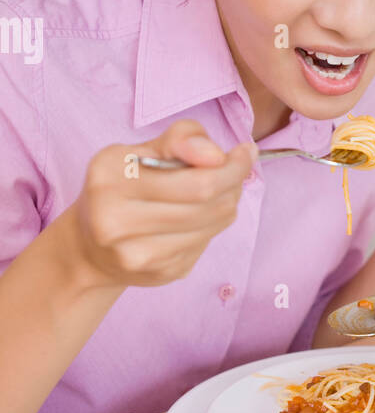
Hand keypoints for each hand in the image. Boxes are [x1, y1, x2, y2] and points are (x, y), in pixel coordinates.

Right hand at [72, 120, 254, 287]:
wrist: (91, 247)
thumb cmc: (120, 187)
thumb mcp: (137, 150)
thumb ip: (179, 139)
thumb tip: (216, 154)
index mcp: (110, 181)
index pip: (196, 181)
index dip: (232, 167)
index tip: (245, 152)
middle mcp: (117, 223)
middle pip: (208, 204)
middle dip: (233, 182)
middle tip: (237, 168)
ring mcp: (139, 256)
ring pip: (212, 224)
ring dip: (226, 202)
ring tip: (218, 190)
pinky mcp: (159, 274)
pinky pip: (205, 243)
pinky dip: (211, 225)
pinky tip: (197, 216)